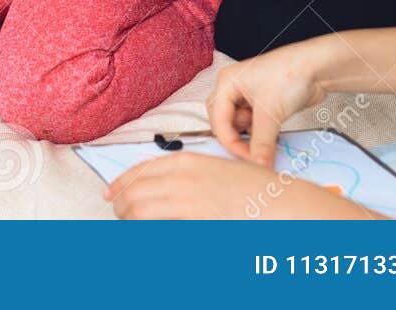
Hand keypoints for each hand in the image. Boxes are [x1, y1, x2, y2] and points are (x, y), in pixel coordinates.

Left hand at [106, 152, 288, 218]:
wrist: (282, 206)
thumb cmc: (254, 192)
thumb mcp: (217, 173)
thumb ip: (189, 179)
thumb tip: (164, 190)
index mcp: (188, 161)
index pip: (142, 169)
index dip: (123, 181)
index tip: (113, 191)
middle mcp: (183, 176)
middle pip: (136, 189)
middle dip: (122, 202)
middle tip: (118, 212)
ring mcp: (188, 198)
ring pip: (141, 208)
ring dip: (129, 217)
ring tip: (126, 223)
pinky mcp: (194, 219)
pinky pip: (160, 226)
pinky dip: (149, 230)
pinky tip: (145, 234)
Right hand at [206, 41, 329, 165]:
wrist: (318, 68)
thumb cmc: (290, 74)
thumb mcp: (271, 112)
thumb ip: (261, 142)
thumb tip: (258, 165)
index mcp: (226, 83)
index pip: (218, 120)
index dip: (230, 142)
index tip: (247, 159)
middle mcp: (233, 88)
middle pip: (224, 123)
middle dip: (237, 139)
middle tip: (253, 154)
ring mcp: (248, 96)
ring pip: (239, 126)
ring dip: (250, 137)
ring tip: (267, 141)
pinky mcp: (262, 104)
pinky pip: (253, 126)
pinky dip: (260, 135)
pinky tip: (271, 138)